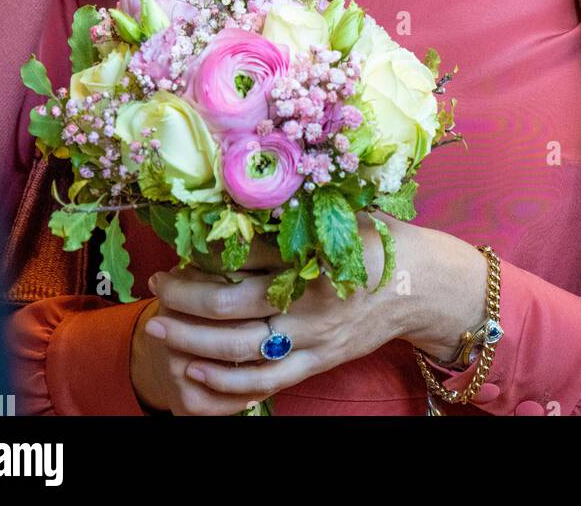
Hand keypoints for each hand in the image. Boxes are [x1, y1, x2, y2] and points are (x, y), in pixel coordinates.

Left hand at [130, 218, 487, 413]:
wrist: (423, 285)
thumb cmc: (380, 238)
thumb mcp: (344, 211)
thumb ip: (297, 210)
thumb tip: (240, 199)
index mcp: (317, 254)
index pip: (249, 254)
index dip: (207, 249)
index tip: (179, 240)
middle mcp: (312, 300)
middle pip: (233, 305)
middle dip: (185, 296)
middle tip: (157, 284)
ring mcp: (314, 338)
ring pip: (240, 348)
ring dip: (192, 338)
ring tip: (158, 324)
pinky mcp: (318, 362)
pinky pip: (264, 382)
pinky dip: (224, 382)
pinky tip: (193, 369)